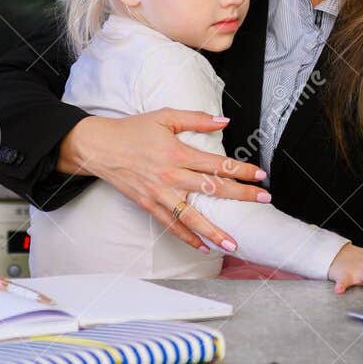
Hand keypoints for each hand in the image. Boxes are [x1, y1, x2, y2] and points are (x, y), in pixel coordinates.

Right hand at [58, 111, 271, 250]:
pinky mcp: (148, 205)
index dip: (241, 170)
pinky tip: (203, 247)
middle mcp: (171, 176)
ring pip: (191, 216)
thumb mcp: (164, 116)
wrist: (99, 147)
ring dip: (214, 231)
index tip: (260, 176)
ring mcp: (159, 194)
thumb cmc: (132, 130)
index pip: (216, 164)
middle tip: (263, 201)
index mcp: (177, 153)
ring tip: (233, 243)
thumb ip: (196, 119)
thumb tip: (224, 121)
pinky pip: (171, 225)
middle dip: (241, 196)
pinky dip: (187, 237)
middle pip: (212, 189)